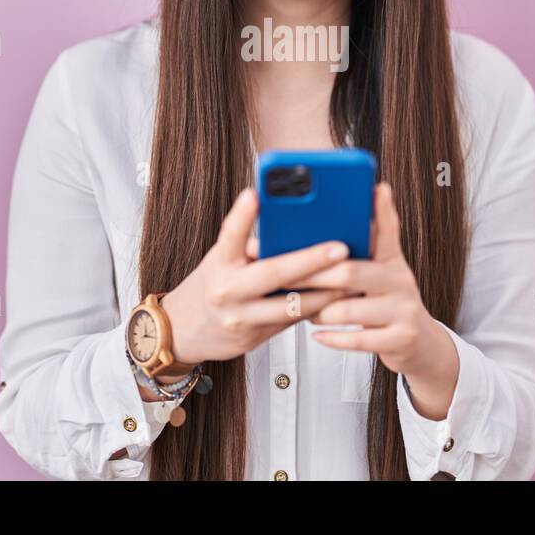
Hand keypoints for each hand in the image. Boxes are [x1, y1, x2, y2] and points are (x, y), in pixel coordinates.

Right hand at [160, 188, 357, 364]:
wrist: (182, 331)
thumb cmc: (211, 285)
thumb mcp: (221, 261)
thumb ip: (250, 249)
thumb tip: (293, 232)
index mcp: (219, 263)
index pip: (230, 235)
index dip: (242, 215)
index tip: (254, 194)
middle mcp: (227, 290)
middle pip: (273, 273)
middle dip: (310, 260)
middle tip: (340, 248)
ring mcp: (240, 318)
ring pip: (290, 305)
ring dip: (325, 292)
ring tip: (352, 278)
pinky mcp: (253, 339)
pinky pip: (290, 323)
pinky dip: (315, 309)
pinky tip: (338, 300)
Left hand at [300, 183, 454, 385]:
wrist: (420, 343)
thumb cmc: (387, 303)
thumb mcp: (381, 273)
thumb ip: (361, 252)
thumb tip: (326, 231)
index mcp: (394, 261)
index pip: (389, 231)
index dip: (383, 210)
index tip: (376, 188)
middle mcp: (402, 282)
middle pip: (351, 272)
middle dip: (315, 276)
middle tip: (290, 278)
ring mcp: (403, 311)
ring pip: (349, 309)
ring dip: (320, 311)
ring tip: (305, 310)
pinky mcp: (399, 339)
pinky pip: (357, 339)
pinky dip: (331, 338)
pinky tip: (316, 334)